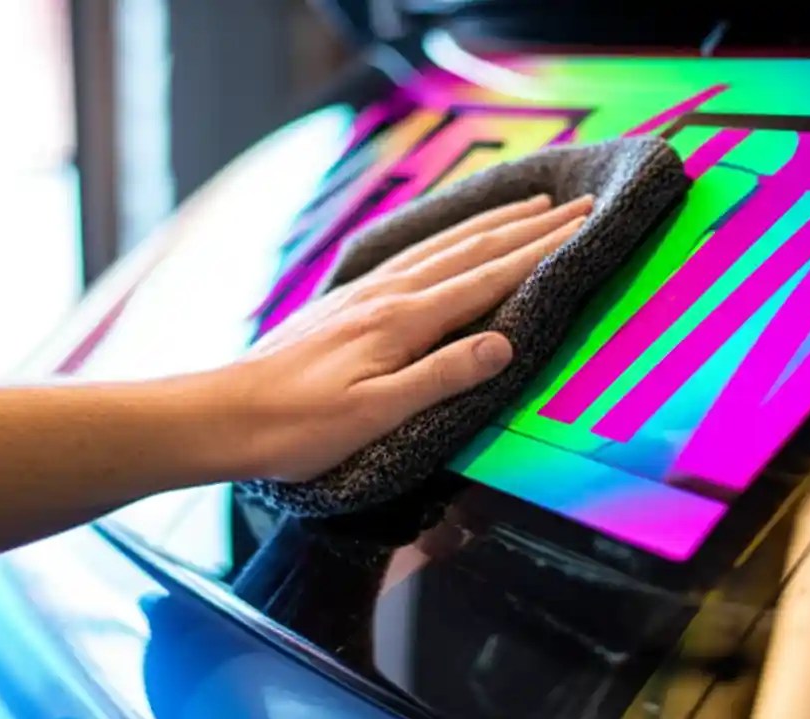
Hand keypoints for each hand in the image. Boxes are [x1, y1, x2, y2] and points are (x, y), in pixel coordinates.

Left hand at [211, 193, 592, 482]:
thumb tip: (506, 343)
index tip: (582, 223)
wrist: (226, 414)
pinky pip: (413, 252)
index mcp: (404, 321)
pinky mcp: (350, 298)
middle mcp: (390, 293)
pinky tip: (451, 231)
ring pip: (444, 244)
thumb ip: (442, 376)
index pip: (489, 278)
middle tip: (578, 204)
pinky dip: (447, 233)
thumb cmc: (301, 425)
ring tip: (531, 203)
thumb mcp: (376, 414)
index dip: (540, 250)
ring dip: (494, 221)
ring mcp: (367, 291)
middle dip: (530, 225)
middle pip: (474, 249)